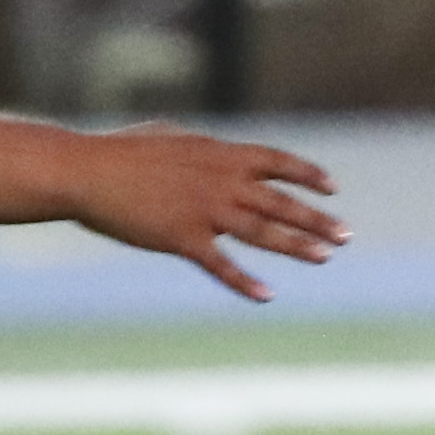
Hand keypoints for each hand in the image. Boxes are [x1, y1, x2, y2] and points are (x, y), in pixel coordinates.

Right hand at [65, 124, 346, 302]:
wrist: (88, 172)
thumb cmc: (124, 153)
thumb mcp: (173, 139)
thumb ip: (205, 150)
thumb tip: (221, 152)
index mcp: (218, 153)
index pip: (276, 161)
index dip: (307, 174)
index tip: (332, 187)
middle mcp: (220, 180)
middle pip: (280, 201)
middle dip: (317, 219)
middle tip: (346, 235)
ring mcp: (204, 209)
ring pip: (262, 231)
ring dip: (297, 245)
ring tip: (325, 257)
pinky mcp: (182, 237)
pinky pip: (221, 264)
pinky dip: (244, 281)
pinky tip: (266, 295)